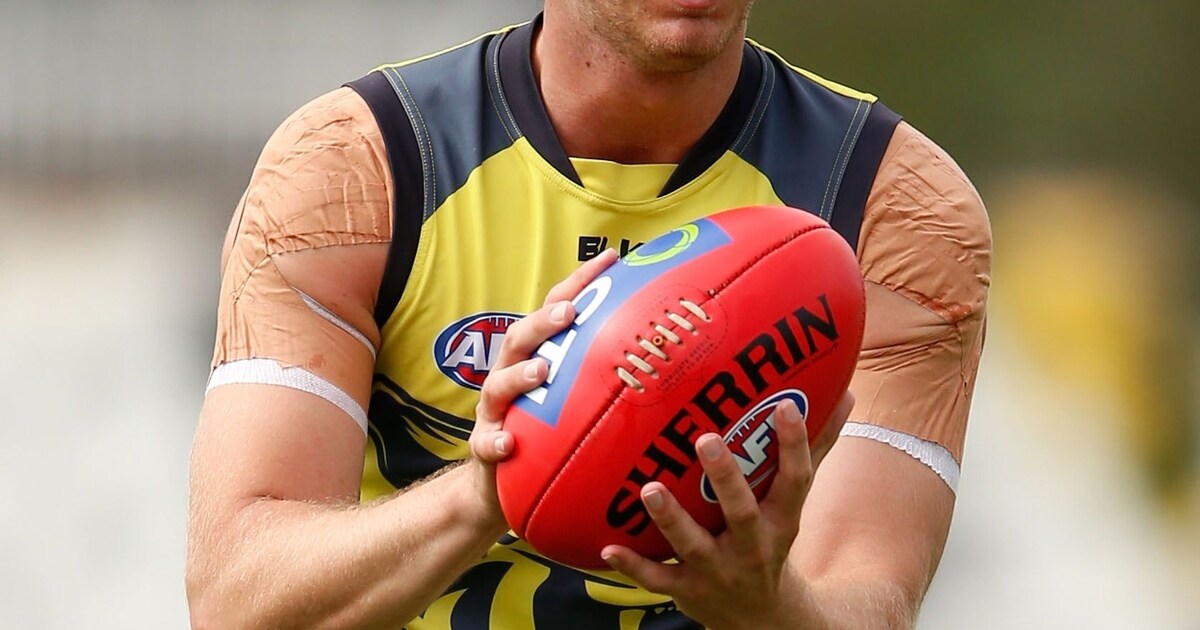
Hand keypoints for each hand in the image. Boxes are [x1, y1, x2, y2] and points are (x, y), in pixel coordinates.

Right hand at [466, 249, 619, 521]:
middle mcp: (511, 377)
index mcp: (536, 357)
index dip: (580, 282)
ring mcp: (495, 412)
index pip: (556, 310)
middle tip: (569, 313)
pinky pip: (486, 443)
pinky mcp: (486, 447)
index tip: (612, 258)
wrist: (502, 487)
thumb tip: (673, 352)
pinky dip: (496, 441)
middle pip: (519, 338)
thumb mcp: (578, 400)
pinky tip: (510, 443)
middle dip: (542, 323)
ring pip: (498, 386)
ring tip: (542, 372)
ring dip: (518, 376)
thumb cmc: (549, 435)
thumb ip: (608, 375)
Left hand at [601, 391, 854, 628]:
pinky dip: (633, 566)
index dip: (794, 444)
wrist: (762, 619)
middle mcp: (753, 547)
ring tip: (649, 488)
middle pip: (742, 512)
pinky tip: (608, 546)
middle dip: (726, 478)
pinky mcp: (687, 590)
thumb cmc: (773, 539)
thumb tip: (847, 393)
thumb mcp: (795, 502)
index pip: (795, 480)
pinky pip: (658, 579)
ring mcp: (718, 571)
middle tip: (707, 438)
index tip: (785, 405)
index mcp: (782, 520)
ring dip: (671, 519)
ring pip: (694, 545)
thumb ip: (816, 448)